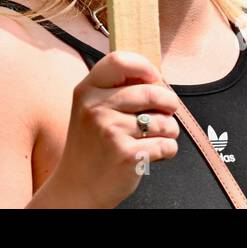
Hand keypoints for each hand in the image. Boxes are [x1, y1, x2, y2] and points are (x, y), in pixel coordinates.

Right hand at [35, 51, 180, 208]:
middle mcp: (96, 108)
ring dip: (169, 130)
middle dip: (169, 102)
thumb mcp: (90, 109)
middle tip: (168, 111)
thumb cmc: (91, 145)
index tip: (155, 78)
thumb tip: (156, 75)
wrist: (77, 187)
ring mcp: (111, 131)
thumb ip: (115, 89)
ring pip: (164, 120)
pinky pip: (167, 145)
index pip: (119, 60)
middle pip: (152, 91)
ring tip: (154, 137)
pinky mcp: (128, 155)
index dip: (145, 67)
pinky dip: (167, 151)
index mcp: (86, 91)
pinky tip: (150, 154)